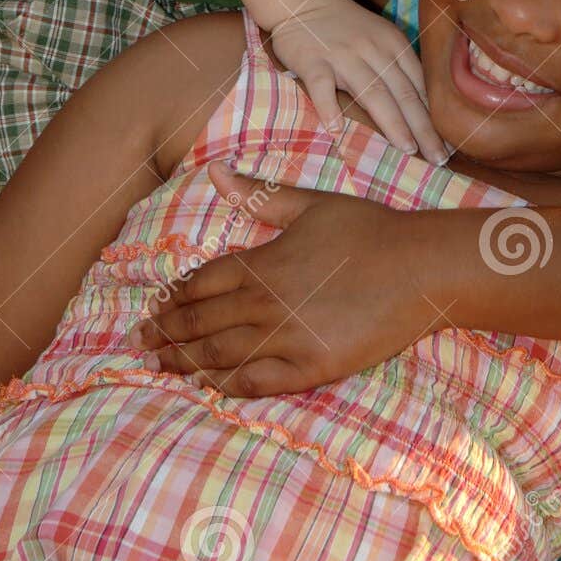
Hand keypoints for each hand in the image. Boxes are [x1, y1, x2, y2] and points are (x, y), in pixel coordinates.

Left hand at [128, 164, 443, 394]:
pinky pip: (257, 382)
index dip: (173, 297)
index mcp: (262, 262)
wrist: (418, 269)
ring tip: (162, 366)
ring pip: (220, 355)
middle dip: (167, 332)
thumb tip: (214, 172)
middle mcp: (265, 303)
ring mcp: (286, 338)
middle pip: (201, 323)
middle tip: (142, 342)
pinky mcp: (310, 368)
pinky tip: (208, 387)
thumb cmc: (367, 230)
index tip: (154, 306)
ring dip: (185, 361)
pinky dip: (227, 386)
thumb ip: (257, 196)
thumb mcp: (309, 204)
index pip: (201, 284)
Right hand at [269, 0, 447, 163]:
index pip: (420, 86)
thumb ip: (400, 68)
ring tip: (407, 149)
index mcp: (394, 44)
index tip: (449, 145)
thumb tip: (427, 110)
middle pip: (403, 93)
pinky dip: (328, 107)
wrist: (306, 0)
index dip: (435, 117)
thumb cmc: (349, 27)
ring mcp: (342, 55)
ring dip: (392, 122)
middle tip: (438, 158)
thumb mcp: (382, 39)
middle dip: (424, 127)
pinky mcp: (312, 60)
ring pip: (372, 91)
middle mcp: (373, 49)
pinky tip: (336, 130)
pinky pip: (322, 86)